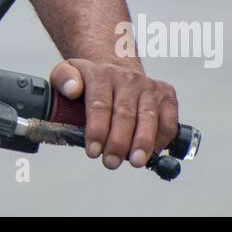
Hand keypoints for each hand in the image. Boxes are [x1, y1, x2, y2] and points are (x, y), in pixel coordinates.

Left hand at [49, 59, 177, 170]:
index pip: (99, 104)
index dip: (97, 130)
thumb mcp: (68, 73)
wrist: (117, 69)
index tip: (92, 152)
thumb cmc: (91, 82)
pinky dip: (162, 139)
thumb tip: (72, 90)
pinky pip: (168, 121)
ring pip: (148, 118)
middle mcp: (127, 78)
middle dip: (118, 142)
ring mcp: (149, 86)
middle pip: (124, 114)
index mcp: (101, 74)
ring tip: (135, 162)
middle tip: (111, 162)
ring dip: (143, 143)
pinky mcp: (166, 95)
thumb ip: (63, 79)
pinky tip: (151, 152)